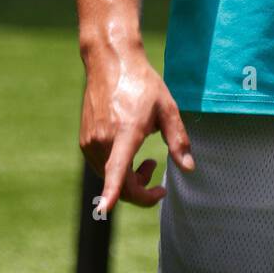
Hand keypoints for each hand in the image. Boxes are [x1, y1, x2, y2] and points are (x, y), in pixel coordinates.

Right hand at [79, 44, 193, 214]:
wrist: (111, 63)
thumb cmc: (143, 84)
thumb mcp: (168, 109)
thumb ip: (178, 140)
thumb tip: (189, 168)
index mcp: (126, 132)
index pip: (117, 168)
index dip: (111, 191)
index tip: (104, 209)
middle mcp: (103, 140)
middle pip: (120, 185)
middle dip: (142, 190)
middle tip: (158, 172)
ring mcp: (90, 142)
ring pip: (109, 179)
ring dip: (130, 180)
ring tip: (148, 161)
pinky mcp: (84, 142)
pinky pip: (102, 167)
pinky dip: (116, 170)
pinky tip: (128, 153)